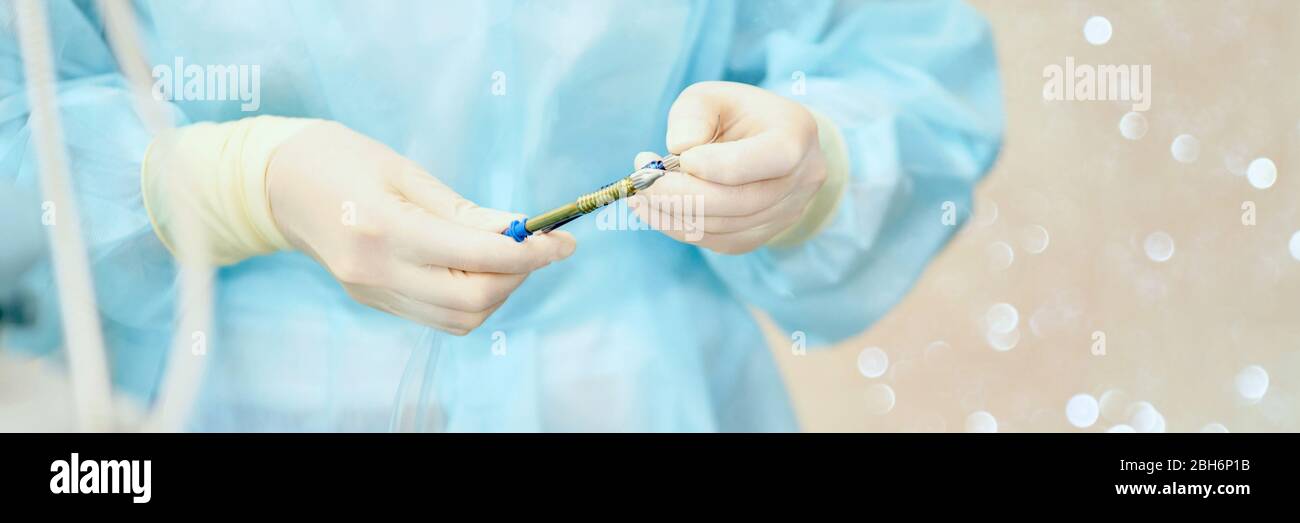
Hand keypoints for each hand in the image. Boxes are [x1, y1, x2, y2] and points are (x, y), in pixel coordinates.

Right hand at [266, 121, 574, 334]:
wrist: (273, 182)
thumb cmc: (339, 158)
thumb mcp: (403, 170)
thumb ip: (462, 209)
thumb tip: (518, 231)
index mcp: (384, 228)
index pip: (477, 257)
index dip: (530, 254)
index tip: (562, 241)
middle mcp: (376, 271)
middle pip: (474, 300)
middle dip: (520, 277)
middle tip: (541, 248)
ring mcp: (371, 292)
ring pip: (459, 319)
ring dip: (499, 292)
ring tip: (510, 257)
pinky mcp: (371, 300)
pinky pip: (438, 317)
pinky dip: (472, 301)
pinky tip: (478, 269)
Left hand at [633, 81, 825, 253]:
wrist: (764, 143)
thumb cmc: (735, 115)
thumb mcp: (712, 96)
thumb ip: (693, 114)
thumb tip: (679, 148)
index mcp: (796, 134)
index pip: (769, 159)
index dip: (721, 165)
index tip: (679, 158)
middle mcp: (801, 179)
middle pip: (742, 202)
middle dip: (683, 194)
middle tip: (642, 181)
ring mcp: (786, 213)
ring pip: (727, 227)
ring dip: (675, 213)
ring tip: (639, 194)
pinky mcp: (763, 235)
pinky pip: (719, 241)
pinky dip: (681, 228)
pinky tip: (654, 210)